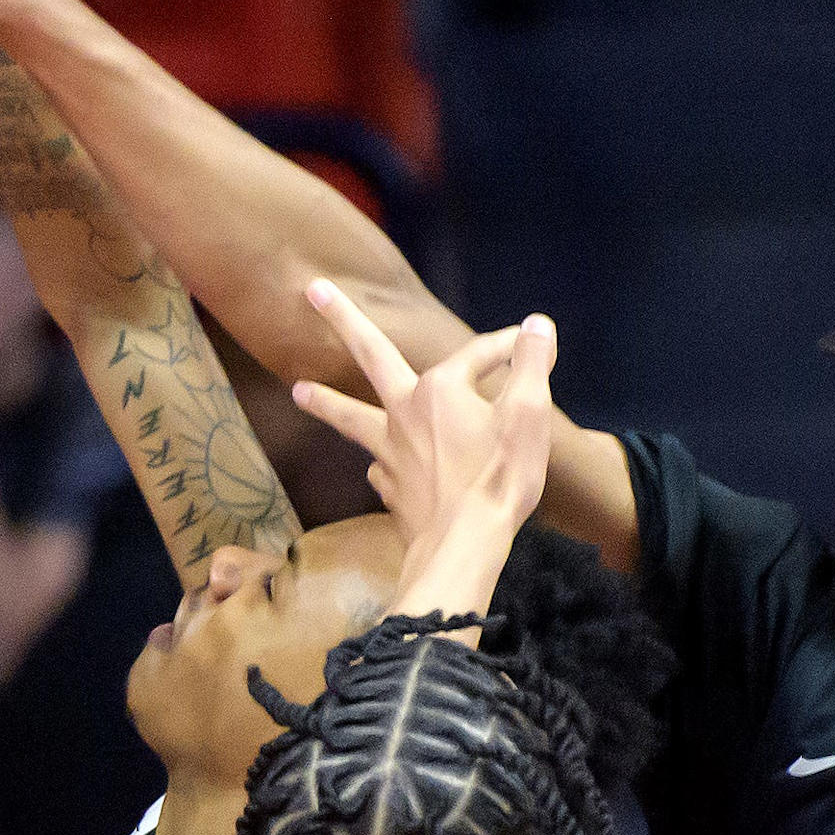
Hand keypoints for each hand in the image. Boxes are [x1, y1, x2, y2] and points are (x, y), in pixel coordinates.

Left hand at [295, 283, 558, 572]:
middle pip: (371, 355)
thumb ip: (530, 364)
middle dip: (343, 318)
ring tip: (298, 391)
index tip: (528, 346)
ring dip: (326, 402)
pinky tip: (375, 467)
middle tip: (313, 289)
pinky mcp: (390, 489)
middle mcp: (404, 411)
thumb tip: (536, 324)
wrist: (463, 545)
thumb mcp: (529, 414)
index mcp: (440, 388)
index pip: (476, 354)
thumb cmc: (499, 477)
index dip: (506, 347)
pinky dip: (378, 462)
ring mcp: (391, 452)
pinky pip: (378, 467)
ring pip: (351, 418)